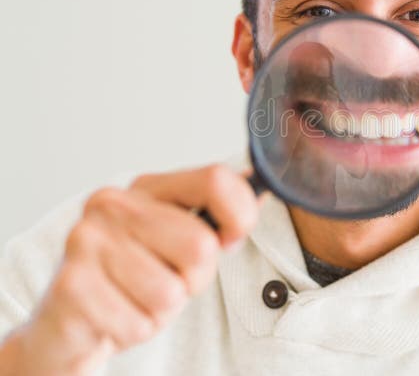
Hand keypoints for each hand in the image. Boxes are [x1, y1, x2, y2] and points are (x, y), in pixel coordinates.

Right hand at [3, 165, 259, 375]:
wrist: (63, 326)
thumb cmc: (130, 280)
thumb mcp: (176, 241)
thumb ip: (214, 216)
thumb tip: (262, 189)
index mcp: (145, 187)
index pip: (216, 180)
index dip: (240, 216)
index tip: (232, 239)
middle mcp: (112, 205)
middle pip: (201, 245)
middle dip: (194, 279)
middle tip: (166, 282)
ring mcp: (86, 242)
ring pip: (171, 291)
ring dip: (162, 310)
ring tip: (135, 300)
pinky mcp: (71, 287)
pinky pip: (141, 323)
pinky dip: (137, 330)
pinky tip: (116, 317)